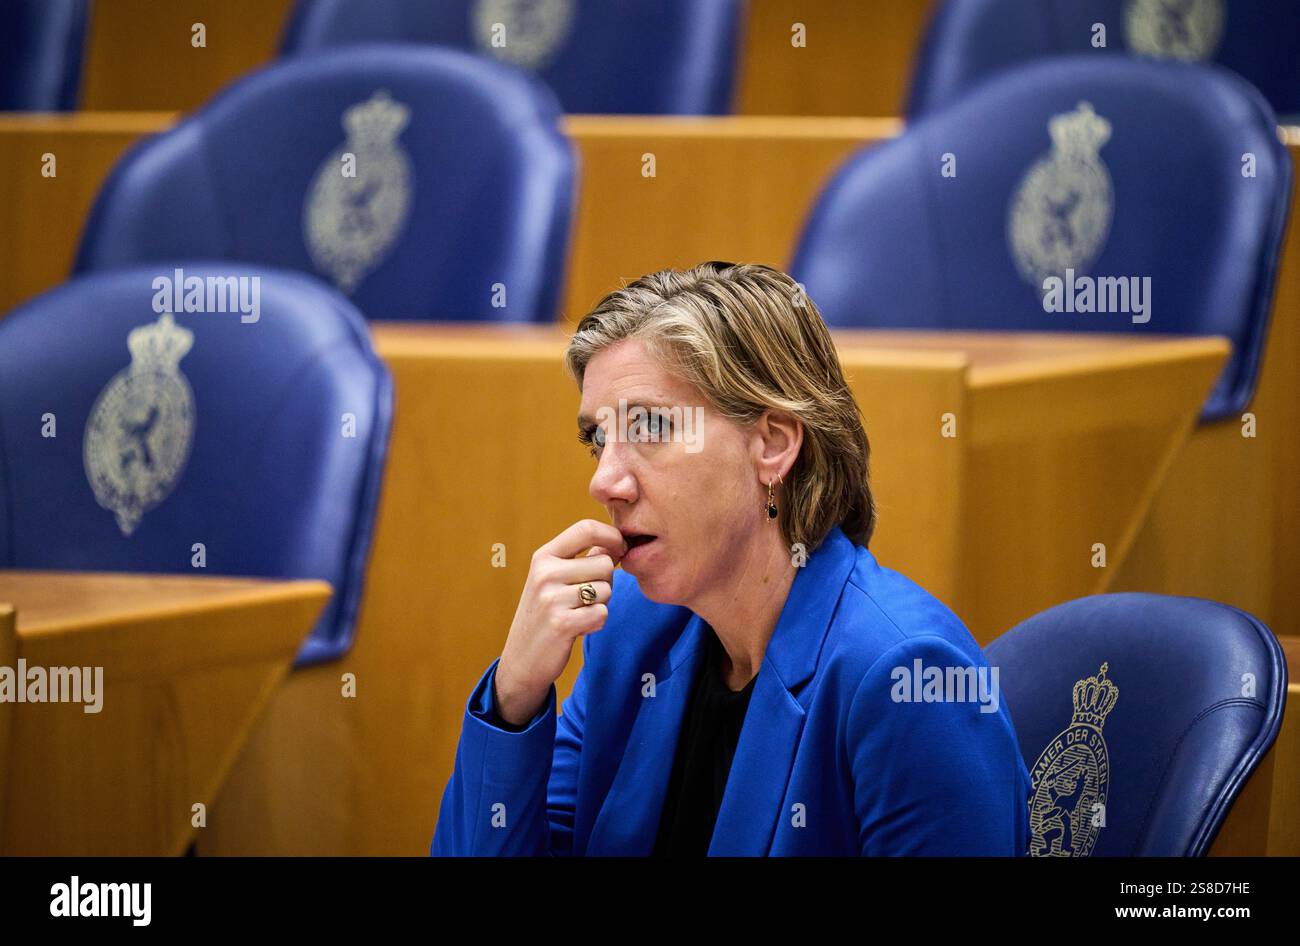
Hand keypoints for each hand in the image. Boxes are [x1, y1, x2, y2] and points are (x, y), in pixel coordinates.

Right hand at [494, 519, 625, 726]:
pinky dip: (596, 623)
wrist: (522, 659)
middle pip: (604, 563)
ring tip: (578, 613)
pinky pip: (602, 614)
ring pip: (606, 590)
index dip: (611, 535)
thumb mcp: (555, 579)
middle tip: (586, 598)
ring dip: (601, 604)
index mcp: (543, 556)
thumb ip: (583, 558)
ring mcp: (551, 598)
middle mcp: (545, 573)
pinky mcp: (562, 623)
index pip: (585, 528)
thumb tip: (615, 541)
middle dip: (606, 581)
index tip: (620, 548)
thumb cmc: (545, 614)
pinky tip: (578, 628)